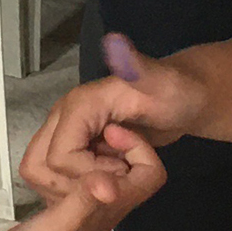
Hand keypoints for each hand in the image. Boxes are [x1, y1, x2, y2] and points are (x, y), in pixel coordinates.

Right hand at [0, 130, 165, 230]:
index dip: (139, 147)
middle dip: (116, 142)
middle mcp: (105, 207)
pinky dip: (74, 163)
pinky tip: (53, 158)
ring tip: (71, 137)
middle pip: (131, 168)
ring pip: (106, 171)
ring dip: (93, 150)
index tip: (110, 130)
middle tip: (90, 125)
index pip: (151, 173)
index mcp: (112, 206)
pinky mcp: (65, 210)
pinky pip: (82, 177)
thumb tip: (108, 182)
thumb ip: (83, 201)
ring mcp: (86, 209)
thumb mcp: (60, 225)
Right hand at [18, 35, 202, 198]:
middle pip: (45, 170)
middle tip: (122, 171)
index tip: (123, 166)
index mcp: (77, 104)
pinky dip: (87, 188)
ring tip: (119, 173)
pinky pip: (64, 180)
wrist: (186, 98)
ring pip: (50, 178)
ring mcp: (68, 134)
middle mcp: (64, 118)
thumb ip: (137, 66)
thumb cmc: (178, 92)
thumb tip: (115, 42)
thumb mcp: (163, 82)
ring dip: (85, 187)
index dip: (91, 172)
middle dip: (84, 182)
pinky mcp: (76, 148)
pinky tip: (114, 177)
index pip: (59, 158)